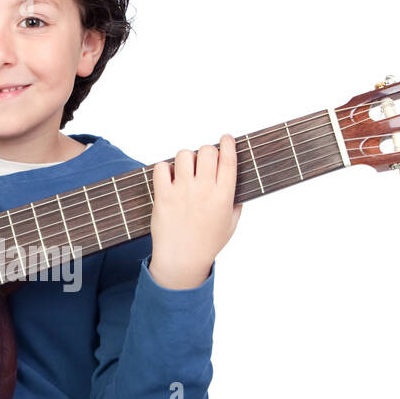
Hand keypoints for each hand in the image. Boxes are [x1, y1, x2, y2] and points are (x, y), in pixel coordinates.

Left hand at [148, 134, 242, 288]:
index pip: (228, 160)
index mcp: (224, 196)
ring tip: (184, 170)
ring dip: (185, 158)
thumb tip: (238, 191)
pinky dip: (164, 167)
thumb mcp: (230, 226)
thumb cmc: (207, 244)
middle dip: (206, 152)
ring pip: (184, 155)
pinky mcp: (163, 196)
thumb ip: (236, 205)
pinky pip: (161, 167)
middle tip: (202, 162)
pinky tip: (168, 177)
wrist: (181, 260)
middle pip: (207, 152)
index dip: (228, 144)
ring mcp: (182, 192)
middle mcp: (204, 191)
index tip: (226, 138)